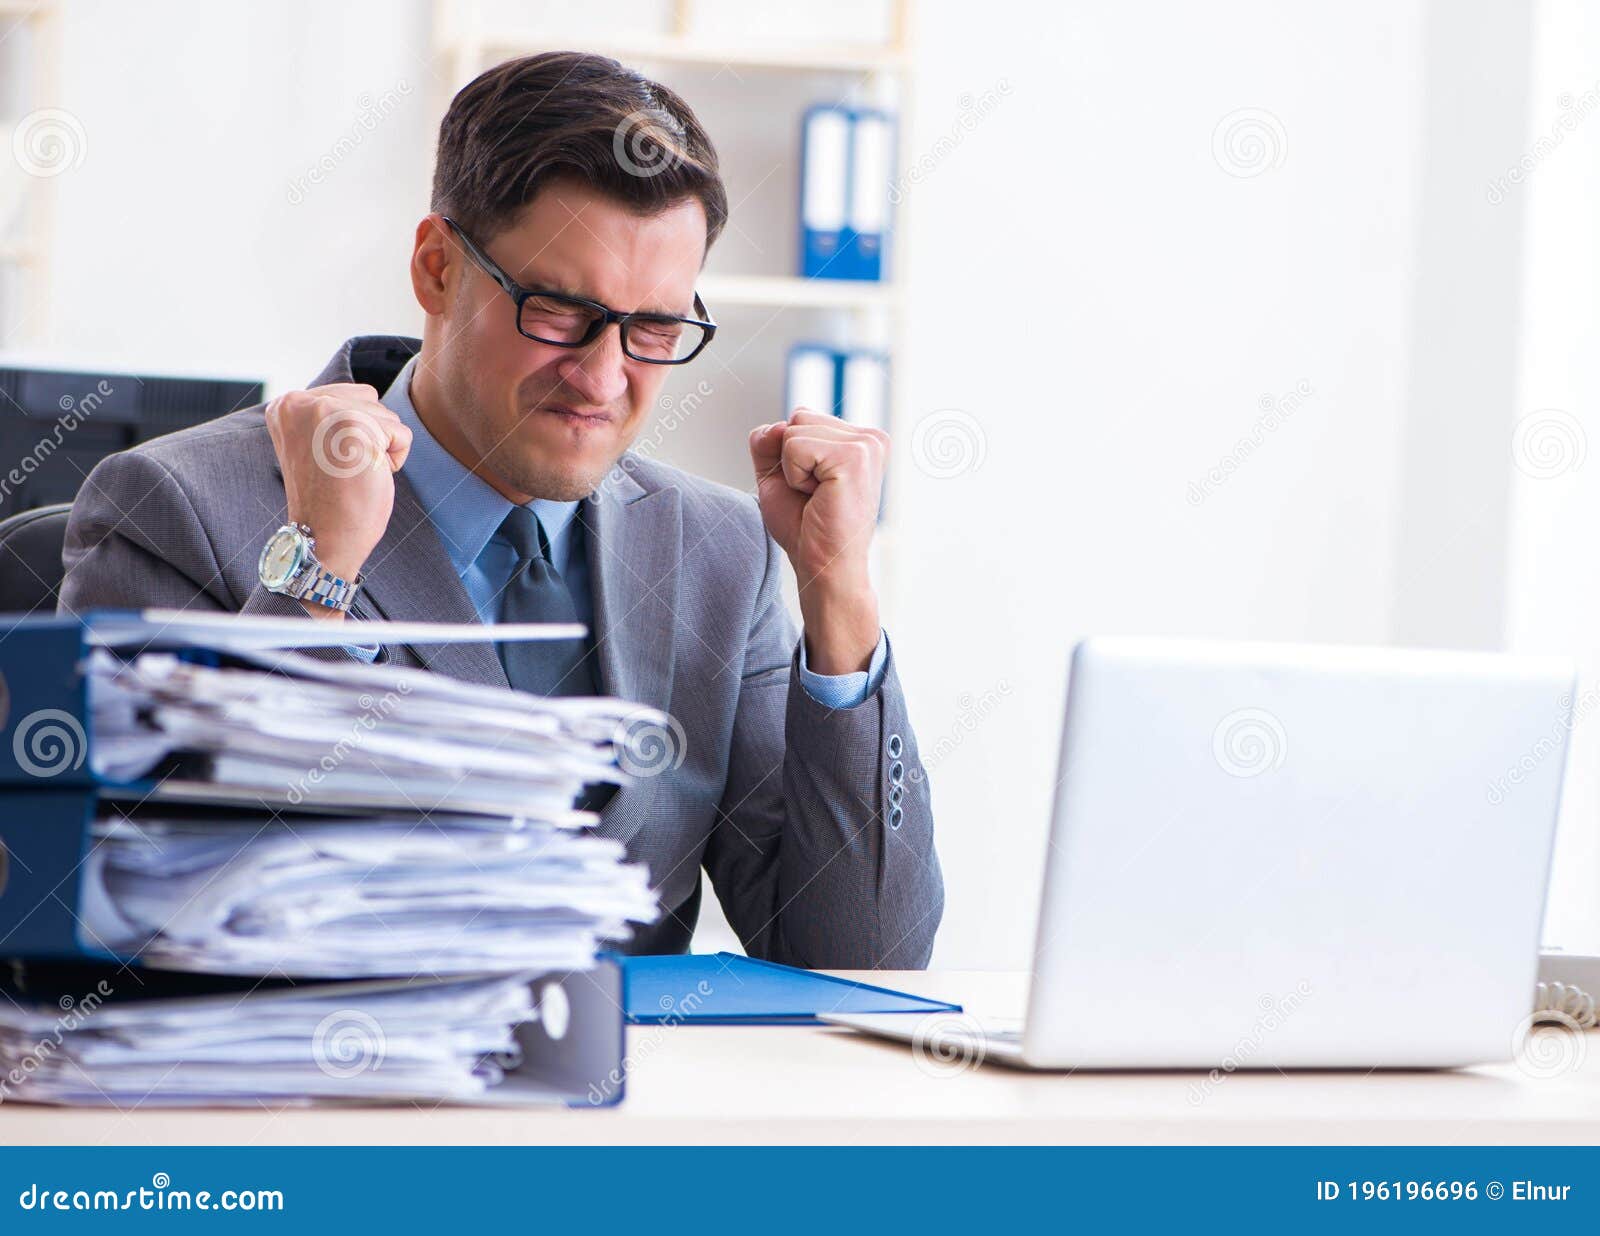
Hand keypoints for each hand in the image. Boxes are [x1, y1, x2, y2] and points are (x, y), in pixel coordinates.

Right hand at [263, 383, 411, 616]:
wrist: (324, 538)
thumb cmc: (329, 498)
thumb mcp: (317, 442)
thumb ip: (329, 415)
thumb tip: (368, 395)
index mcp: (286, 404)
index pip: (348, 396)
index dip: (352, 434)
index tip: (328, 463)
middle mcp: (299, 401)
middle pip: (369, 400)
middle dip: (368, 436)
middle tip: (342, 469)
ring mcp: (325, 410)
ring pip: (386, 416)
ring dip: (380, 448)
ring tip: (352, 473)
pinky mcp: (354, 425)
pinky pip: (401, 434)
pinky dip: (395, 459)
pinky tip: (367, 476)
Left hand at [749, 409, 886, 674]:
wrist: (824, 568)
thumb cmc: (806, 529)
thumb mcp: (778, 476)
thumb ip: (770, 442)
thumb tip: (777, 425)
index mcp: (861, 440)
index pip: (802, 417)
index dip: (790, 456)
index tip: (813, 489)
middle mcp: (871, 438)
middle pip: (798, 418)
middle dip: (791, 460)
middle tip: (815, 495)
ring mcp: (867, 445)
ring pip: (795, 430)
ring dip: (792, 470)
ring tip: (818, 497)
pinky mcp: (855, 456)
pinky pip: (794, 446)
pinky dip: (794, 476)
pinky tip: (818, 497)